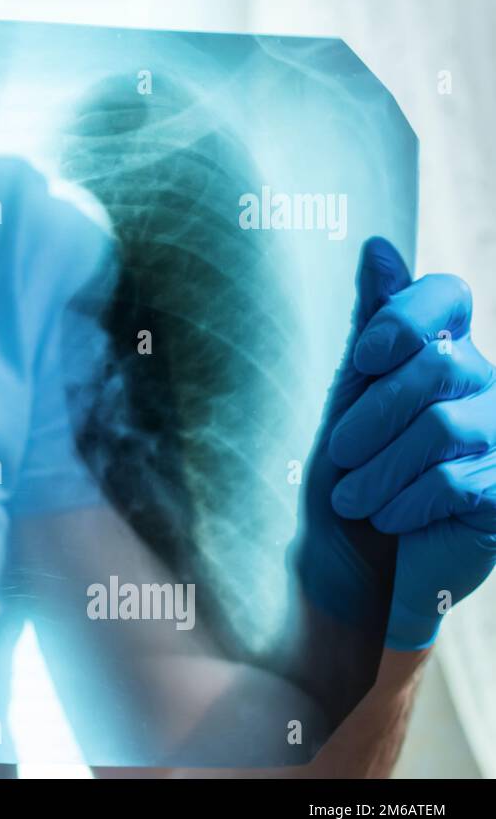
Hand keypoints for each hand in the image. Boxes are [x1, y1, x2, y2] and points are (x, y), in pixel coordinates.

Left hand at [298, 237, 495, 649]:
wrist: (359, 574)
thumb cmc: (345, 477)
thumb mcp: (346, 401)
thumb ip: (370, 326)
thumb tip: (376, 244)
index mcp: (440, 352)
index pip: (445, 293)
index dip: (403, 318)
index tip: (363, 358)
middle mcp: (482, 384)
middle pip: (433, 365)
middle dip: (371, 414)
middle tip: (336, 454)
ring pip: (441, 427)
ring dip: (379, 470)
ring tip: (353, 499)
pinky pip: (455, 479)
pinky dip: (406, 504)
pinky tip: (391, 520)